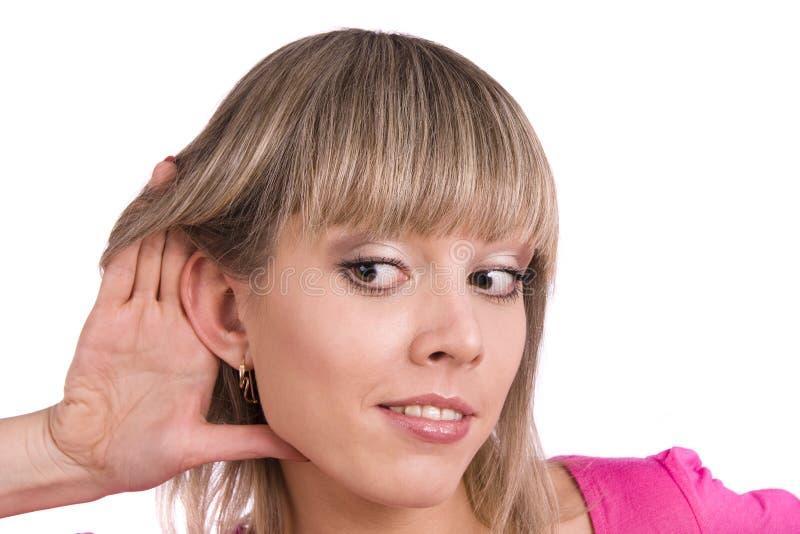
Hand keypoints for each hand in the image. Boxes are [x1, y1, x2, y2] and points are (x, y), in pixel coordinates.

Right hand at [46, 158, 306, 496]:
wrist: (93, 458)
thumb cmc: (147, 451)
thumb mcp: (205, 443)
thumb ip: (253, 440)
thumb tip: (306, 446)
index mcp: (199, 342)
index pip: (221, 289)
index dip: (236, 256)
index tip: (263, 223)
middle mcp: (172, 321)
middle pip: (188, 258)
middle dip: (203, 220)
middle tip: (224, 174)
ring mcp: (139, 315)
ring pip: (156, 252)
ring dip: (167, 213)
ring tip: (183, 171)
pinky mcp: (107, 317)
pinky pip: (120, 270)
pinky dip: (131, 237)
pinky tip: (145, 204)